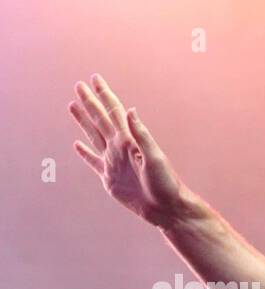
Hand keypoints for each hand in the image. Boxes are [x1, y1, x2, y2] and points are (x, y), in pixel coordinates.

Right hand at [68, 74, 192, 226]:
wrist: (166, 209)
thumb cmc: (166, 184)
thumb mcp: (155, 158)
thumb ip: (141, 134)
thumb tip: (130, 109)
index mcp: (129, 141)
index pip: (114, 112)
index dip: (105, 95)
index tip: (95, 79)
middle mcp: (119, 148)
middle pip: (100, 119)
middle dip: (90, 102)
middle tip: (79, 85)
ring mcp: (113, 162)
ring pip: (93, 135)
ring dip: (83, 121)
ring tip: (73, 106)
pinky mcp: (109, 179)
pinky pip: (92, 162)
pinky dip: (84, 153)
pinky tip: (77, 145)